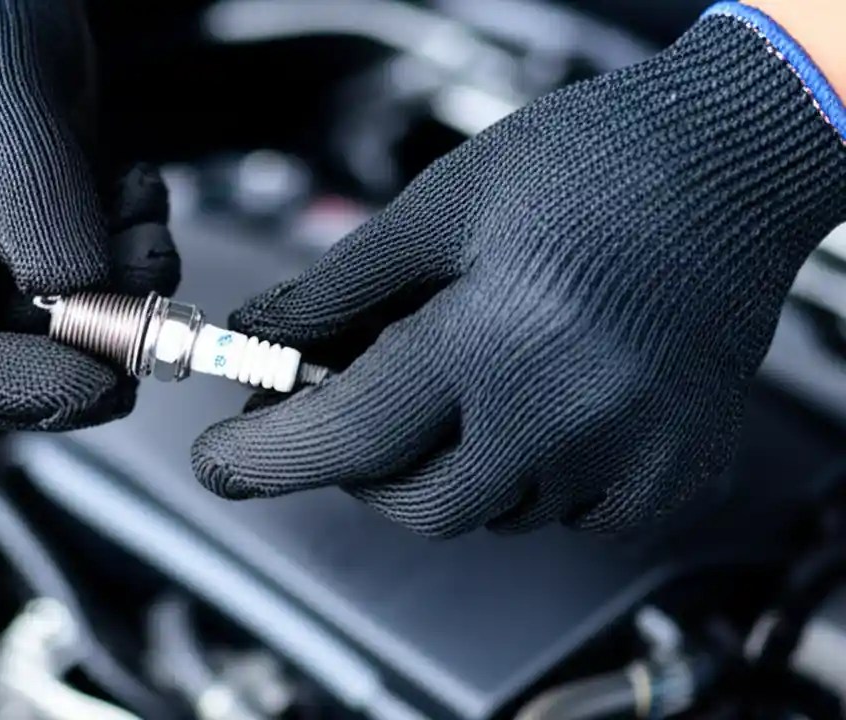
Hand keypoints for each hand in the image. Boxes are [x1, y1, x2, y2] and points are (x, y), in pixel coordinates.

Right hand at [0, 0, 177, 429]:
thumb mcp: (6, 80)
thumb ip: (40, 195)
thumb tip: (80, 299)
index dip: (2, 386)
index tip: (100, 380)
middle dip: (63, 362)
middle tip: (145, 333)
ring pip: (25, 332)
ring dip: (108, 305)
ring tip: (147, 233)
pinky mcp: (0, 234)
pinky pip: (60, 286)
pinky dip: (114, 265)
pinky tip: (135, 203)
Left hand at [192, 14, 845, 536]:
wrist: (732, 165)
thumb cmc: (590, 164)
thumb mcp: (441, 205)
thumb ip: (340, 290)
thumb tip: (262, 340)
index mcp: (499, 336)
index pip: (349, 438)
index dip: (266, 459)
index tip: (219, 465)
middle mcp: (569, 414)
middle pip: (413, 503)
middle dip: (360, 464)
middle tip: (349, 400)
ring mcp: (631, 457)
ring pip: (488, 514)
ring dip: (449, 463)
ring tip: (471, 370)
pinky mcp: (674, 477)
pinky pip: (565, 516)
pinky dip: (528, 475)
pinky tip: (541, 401)